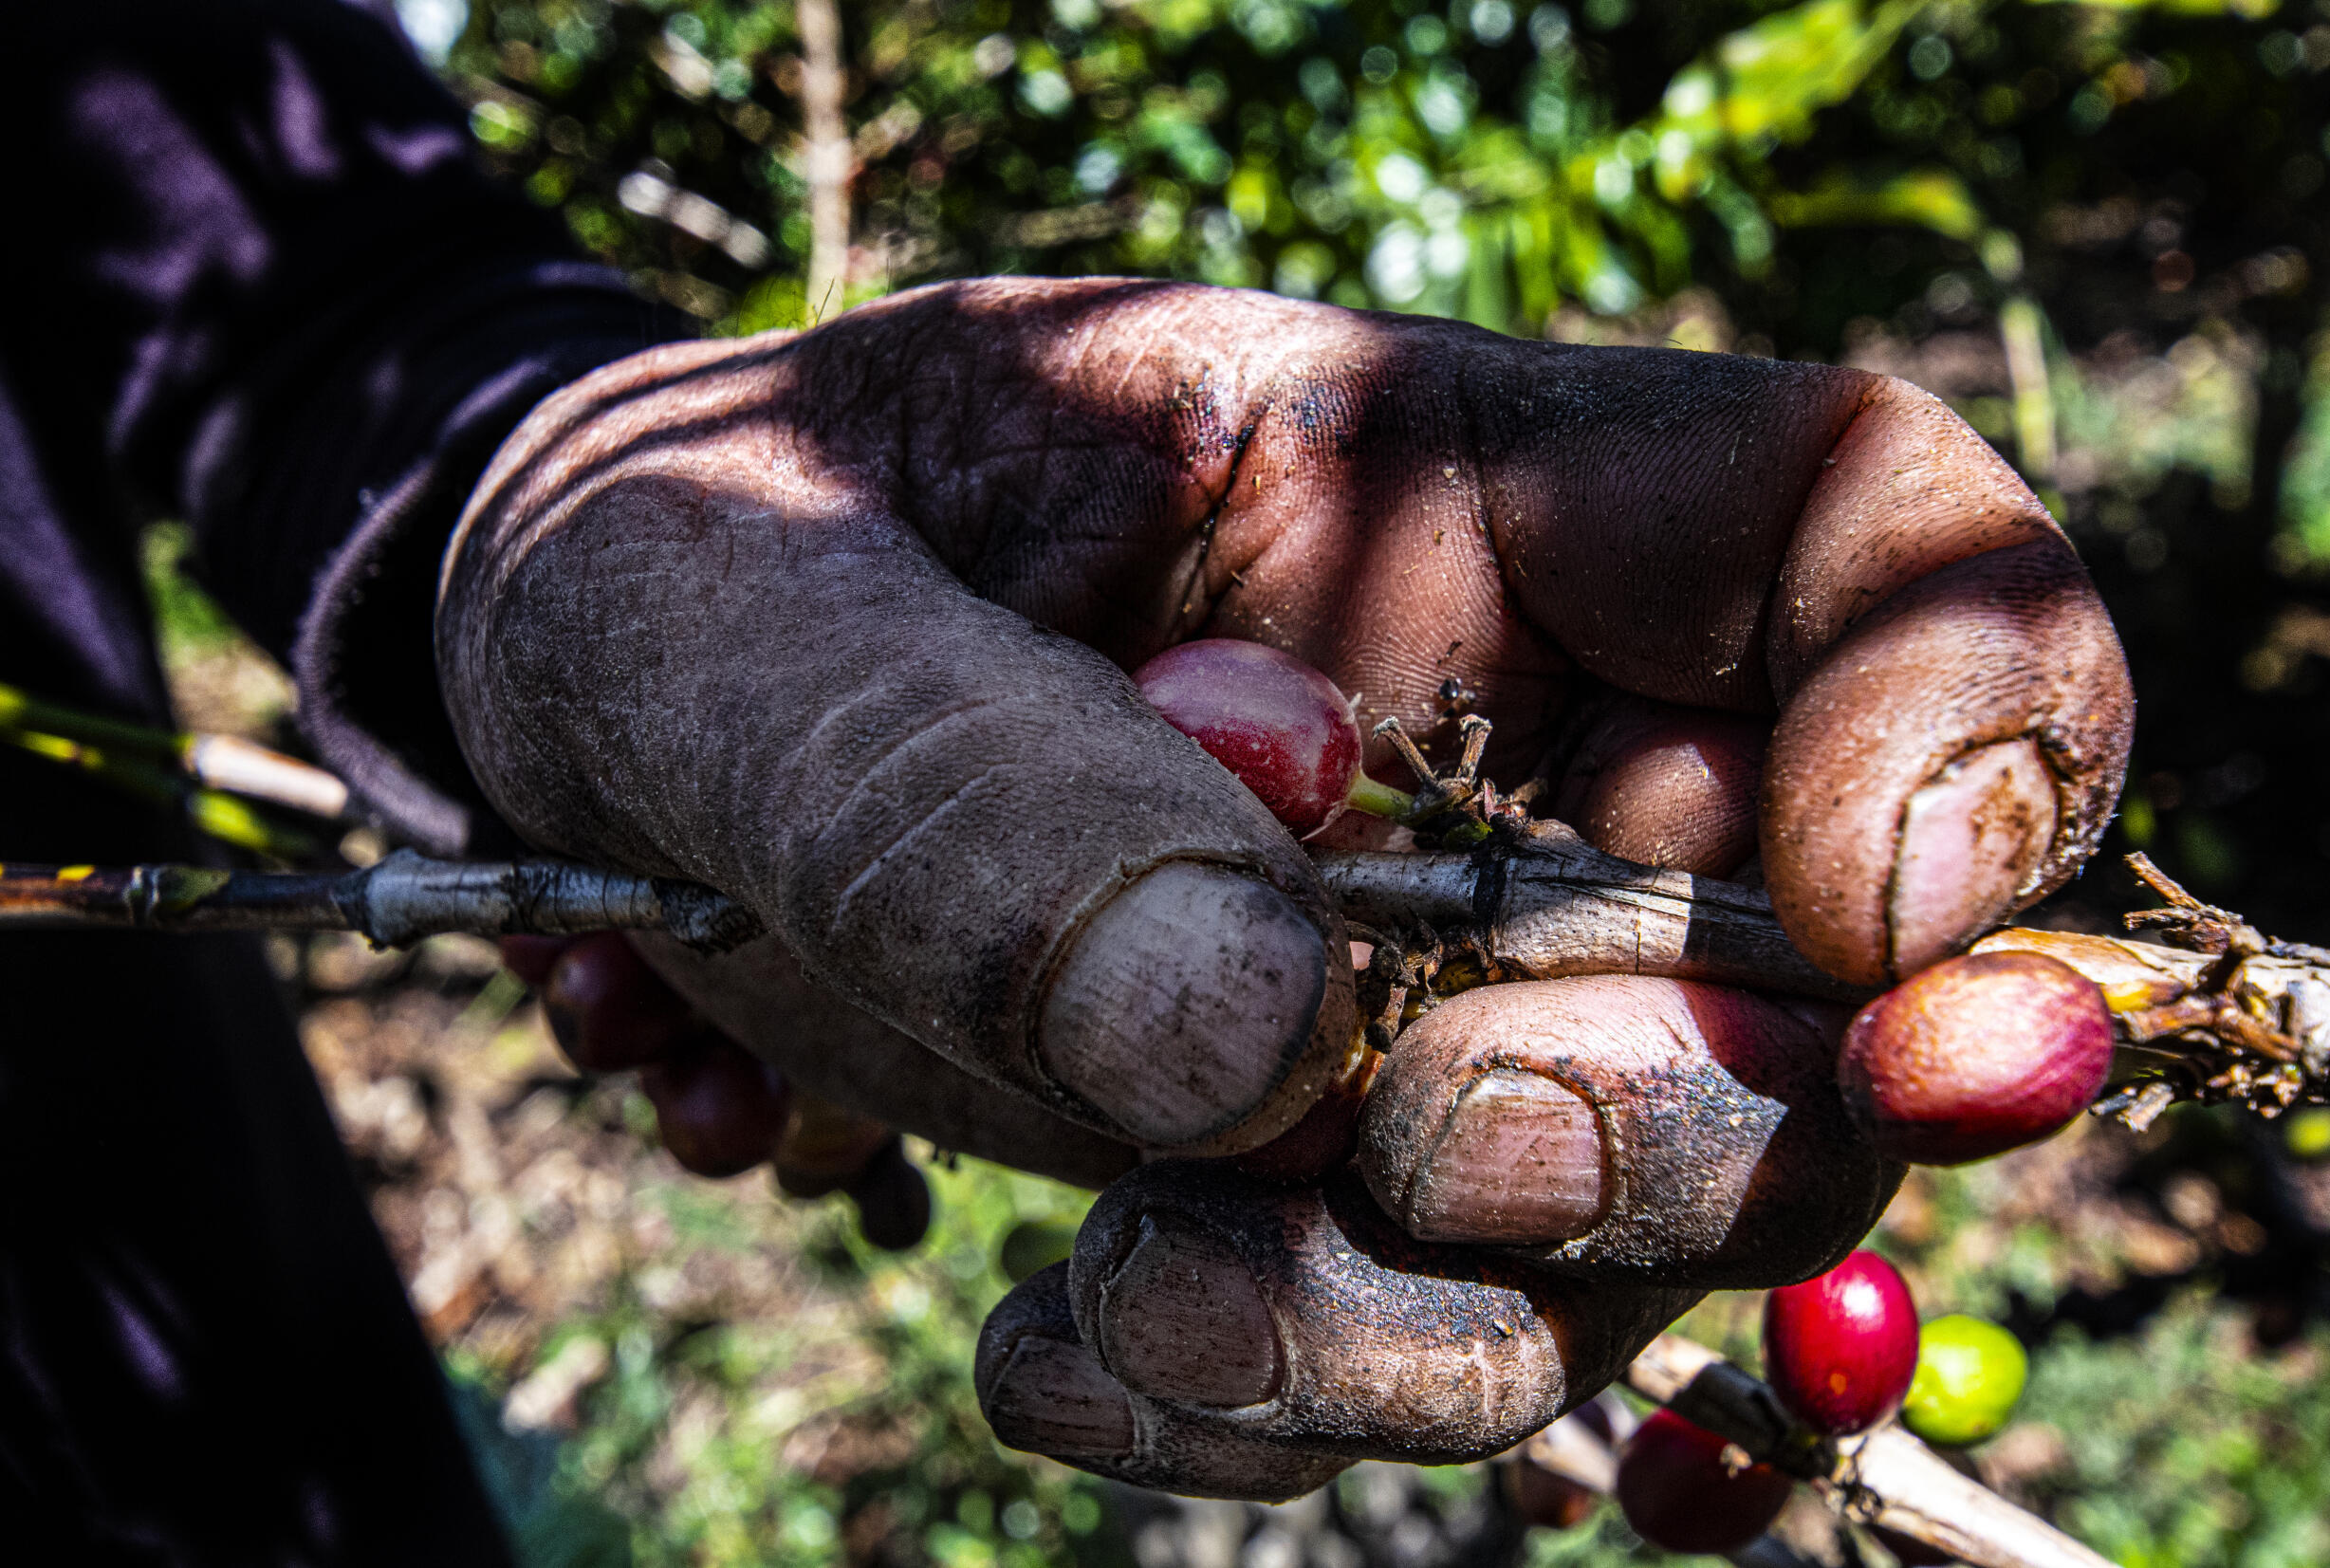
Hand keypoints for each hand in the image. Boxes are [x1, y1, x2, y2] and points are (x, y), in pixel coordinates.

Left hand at [434, 280, 2129, 1495]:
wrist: (590, 723)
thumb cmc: (681, 567)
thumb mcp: (728, 604)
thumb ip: (950, 775)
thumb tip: (1242, 1040)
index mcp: (1429, 488)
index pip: (1860, 535)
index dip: (1980, 726)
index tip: (1882, 931)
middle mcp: (1497, 751)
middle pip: (1811, 980)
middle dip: (1666, 1119)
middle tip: (1397, 1135)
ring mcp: (1428, 986)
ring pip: (1628, 1234)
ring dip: (1403, 1327)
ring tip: (1113, 1289)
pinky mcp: (1318, 1166)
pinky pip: (1424, 1350)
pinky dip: (1270, 1404)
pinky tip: (1059, 1350)